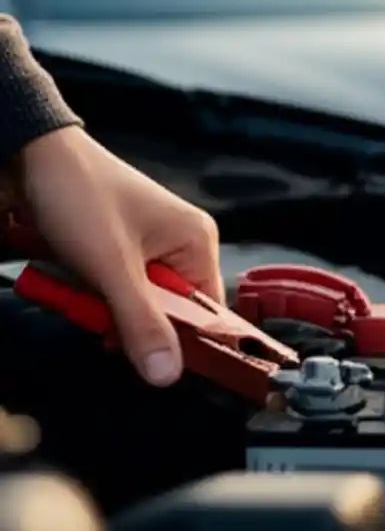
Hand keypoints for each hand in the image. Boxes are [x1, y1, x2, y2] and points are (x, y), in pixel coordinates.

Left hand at [5, 127, 222, 385]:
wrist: (29, 154)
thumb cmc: (78, 195)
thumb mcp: (111, 267)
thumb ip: (141, 322)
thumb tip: (169, 376)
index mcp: (197, 241)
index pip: (209, 311)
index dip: (185, 339)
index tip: (152, 359)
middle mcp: (182, 243)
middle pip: (172, 310)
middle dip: (135, 321)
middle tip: (102, 317)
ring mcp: (150, 245)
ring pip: (141, 303)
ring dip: (110, 309)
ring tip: (83, 292)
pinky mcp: (120, 248)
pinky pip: (120, 289)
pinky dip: (97, 296)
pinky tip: (77, 286)